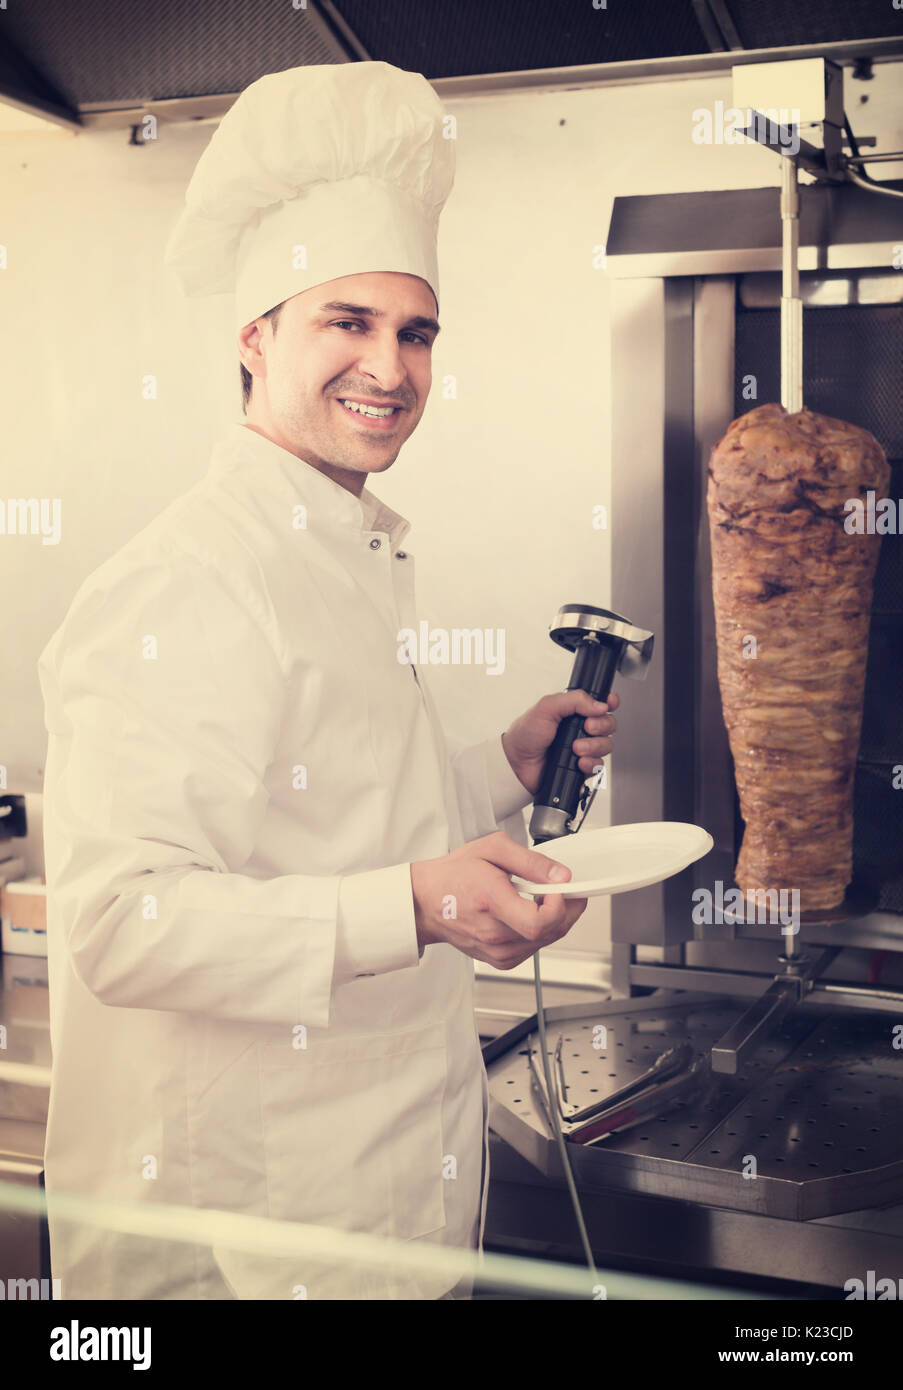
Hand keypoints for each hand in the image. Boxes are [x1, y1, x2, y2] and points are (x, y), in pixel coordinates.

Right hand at [410, 831, 587, 969]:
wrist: (427, 901)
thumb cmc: (455, 874)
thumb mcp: (492, 849)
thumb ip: (530, 861)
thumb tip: (560, 875)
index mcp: (491, 901)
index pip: (539, 922)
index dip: (560, 907)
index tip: (562, 888)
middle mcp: (494, 932)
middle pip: (549, 932)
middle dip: (567, 910)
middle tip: (564, 890)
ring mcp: (496, 950)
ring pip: (546, 942)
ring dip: (555, 920)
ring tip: (543, 898)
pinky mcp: (499, 959)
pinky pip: (534, 949)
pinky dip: (541, 932)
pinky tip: (530, 914)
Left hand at [501, 690, 619, 796]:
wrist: (515, 763)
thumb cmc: (525, 734)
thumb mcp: (546, 707)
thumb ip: (574, 700)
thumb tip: (599, 704)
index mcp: (573, 711)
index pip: (601, 703)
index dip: (609, 703)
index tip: (609, 703)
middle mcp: (580, 728)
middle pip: (608, 724)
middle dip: (601, 726)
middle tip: (586, 728)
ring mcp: (583, 748)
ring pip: (606, 745)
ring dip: (594, 746)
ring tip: (576, 748)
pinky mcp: (581, 766)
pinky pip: (598, 766)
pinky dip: (591, 764)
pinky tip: (579, 762)